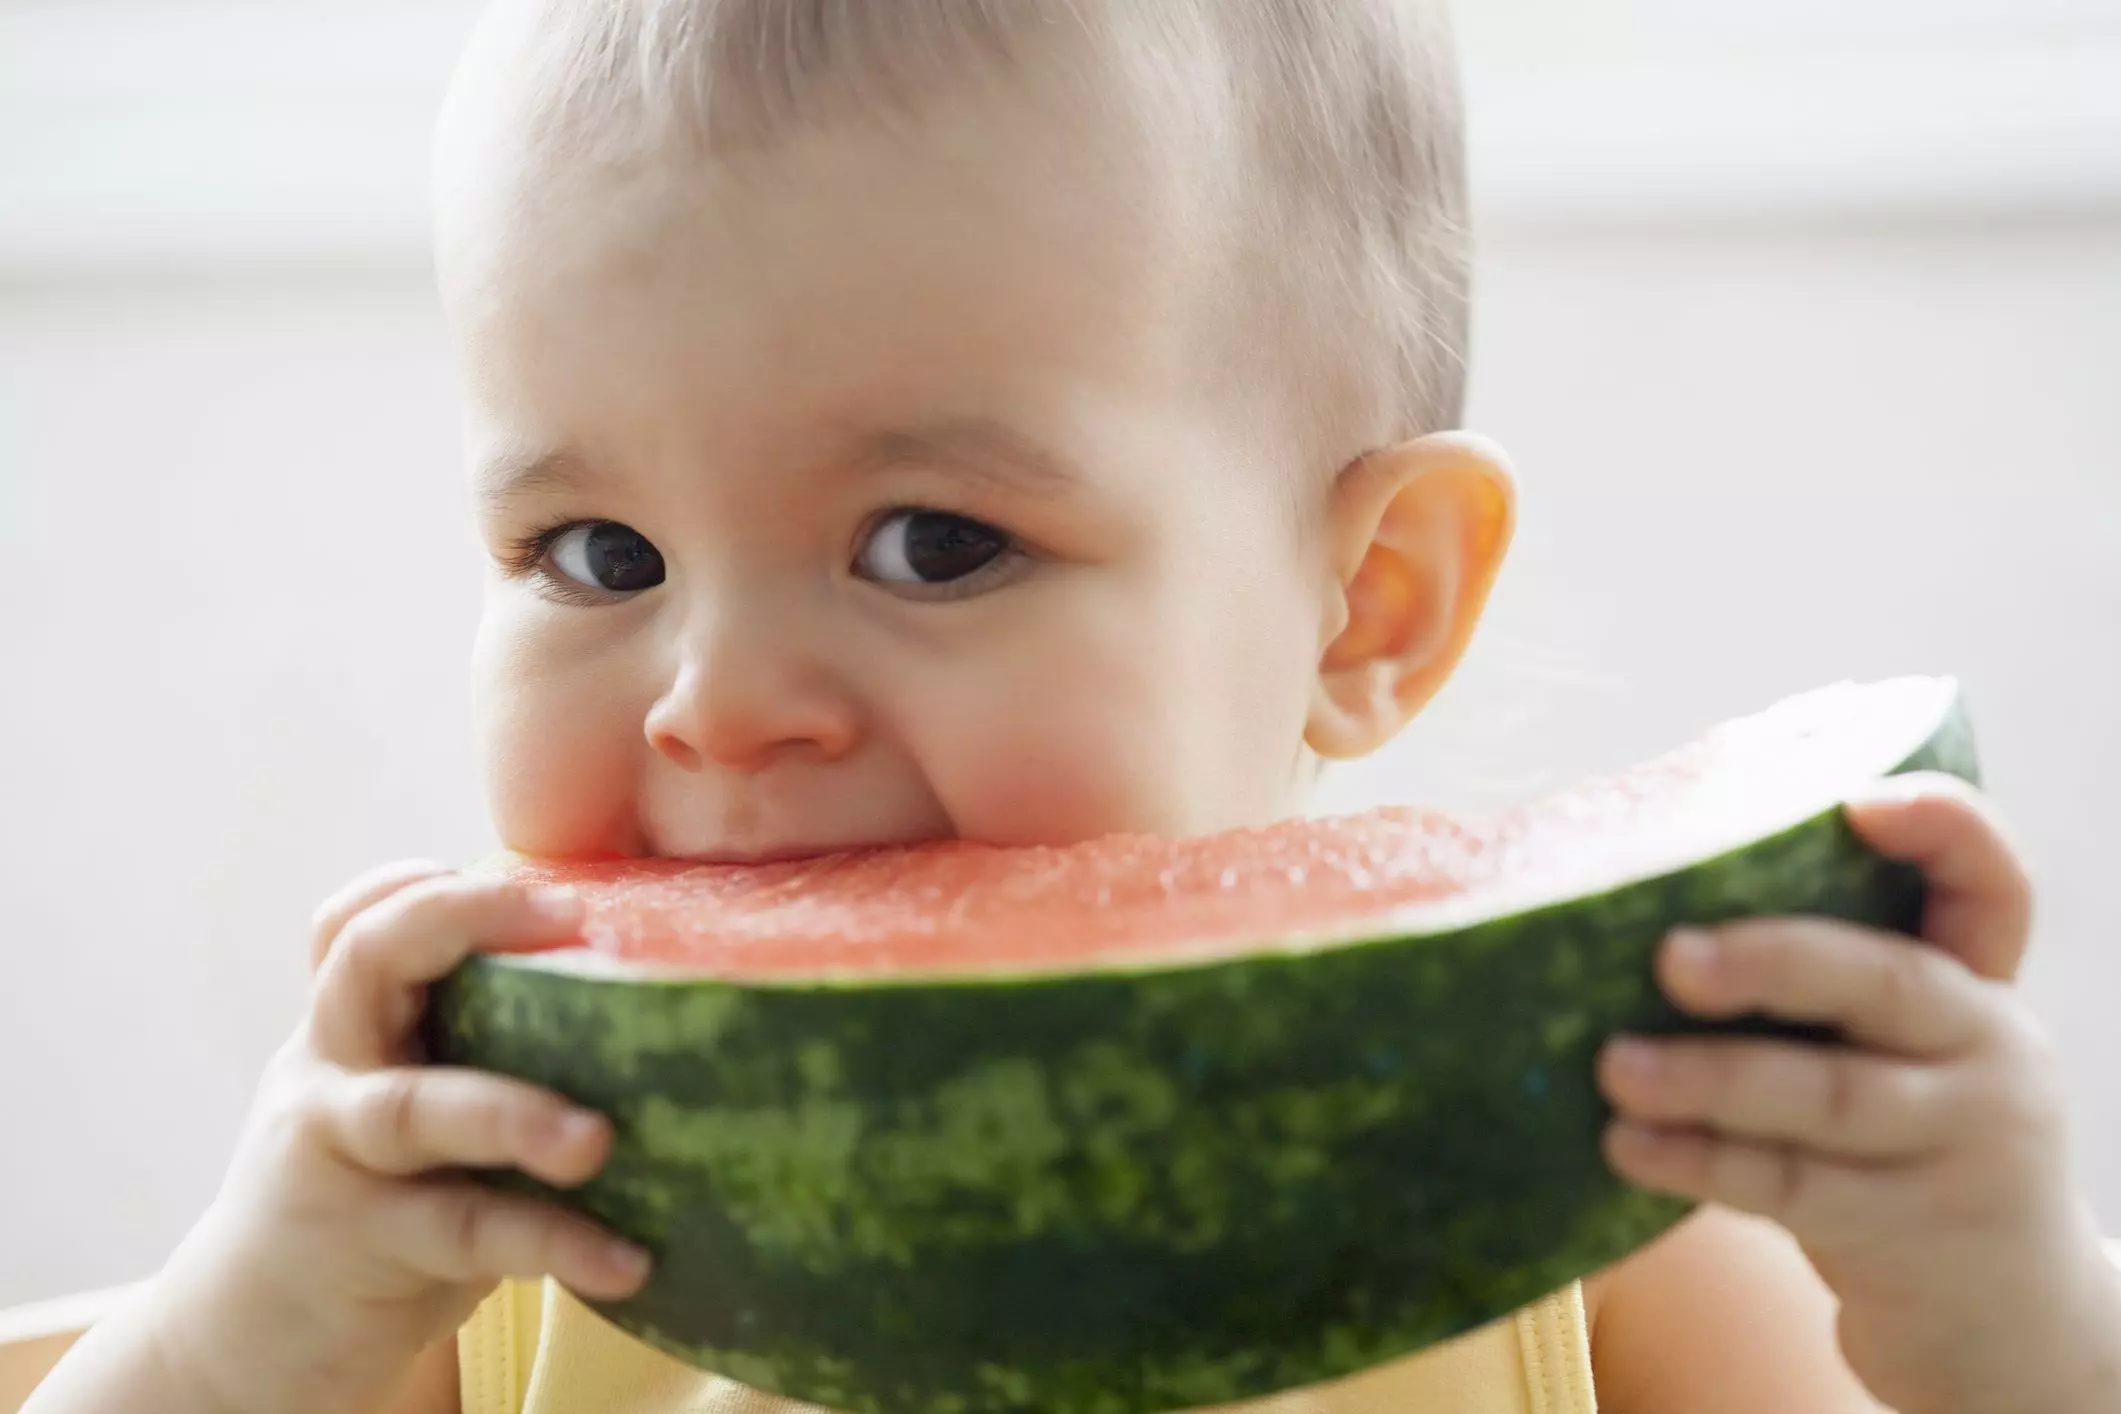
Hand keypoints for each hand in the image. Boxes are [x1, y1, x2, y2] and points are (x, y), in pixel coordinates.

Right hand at [149, 863, 652, 1413]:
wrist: (249, 1341)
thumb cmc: (372, 1205)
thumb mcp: (405, 1116)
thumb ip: (480, 1056)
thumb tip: (647, 1010)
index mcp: (346, 1031)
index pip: (352, 925)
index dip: (421, 883)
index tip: (532, 874)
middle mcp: (330, 1073)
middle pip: (364, 961)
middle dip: (461, 920)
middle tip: (574, 920)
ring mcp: (335, 1155)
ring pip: (415, 1108)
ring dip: (513, 1115)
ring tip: (598, 1140)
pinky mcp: (361, 1243)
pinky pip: (465, 1231)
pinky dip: (554, 1244)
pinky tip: (625, 1260)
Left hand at [1595, 773, 2120, 1413]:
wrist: (2001, 1313)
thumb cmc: (1898, 1142)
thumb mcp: (1895, 1052)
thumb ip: (1817, 984)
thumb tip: (1630, 912)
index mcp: (1979, 981)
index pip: (1990, 885)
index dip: (1942, 829)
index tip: (1856, 801)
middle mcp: (1989, 1050)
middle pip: (1886, 984)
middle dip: (1774, 962)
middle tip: (1671, 957)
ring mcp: (1962, 1144)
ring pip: (1829, 1098)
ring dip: (1710, 1081)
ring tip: (1615, 1066)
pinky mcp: (1914, 1230)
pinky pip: (1793, 1188)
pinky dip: (1702, 1164)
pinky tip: (1628, 1147)